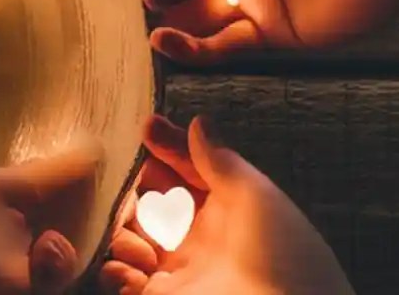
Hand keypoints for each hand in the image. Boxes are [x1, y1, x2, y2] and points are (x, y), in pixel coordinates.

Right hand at [100, 116, 351, 294]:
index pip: (183, 170)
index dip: (165, 148)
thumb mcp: (257, 197)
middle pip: (145, 202)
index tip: (146, 128)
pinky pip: (116, 278)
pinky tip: (134, 270)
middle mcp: (195, 238)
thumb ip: (220, 159)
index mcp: (223, 210)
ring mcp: (175, 271)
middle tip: (136, 196)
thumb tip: (198, 121)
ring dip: (122, 234)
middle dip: (131, 193)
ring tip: (144, 249)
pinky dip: (113, 270)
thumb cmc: (284, 257)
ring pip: (124, 237)